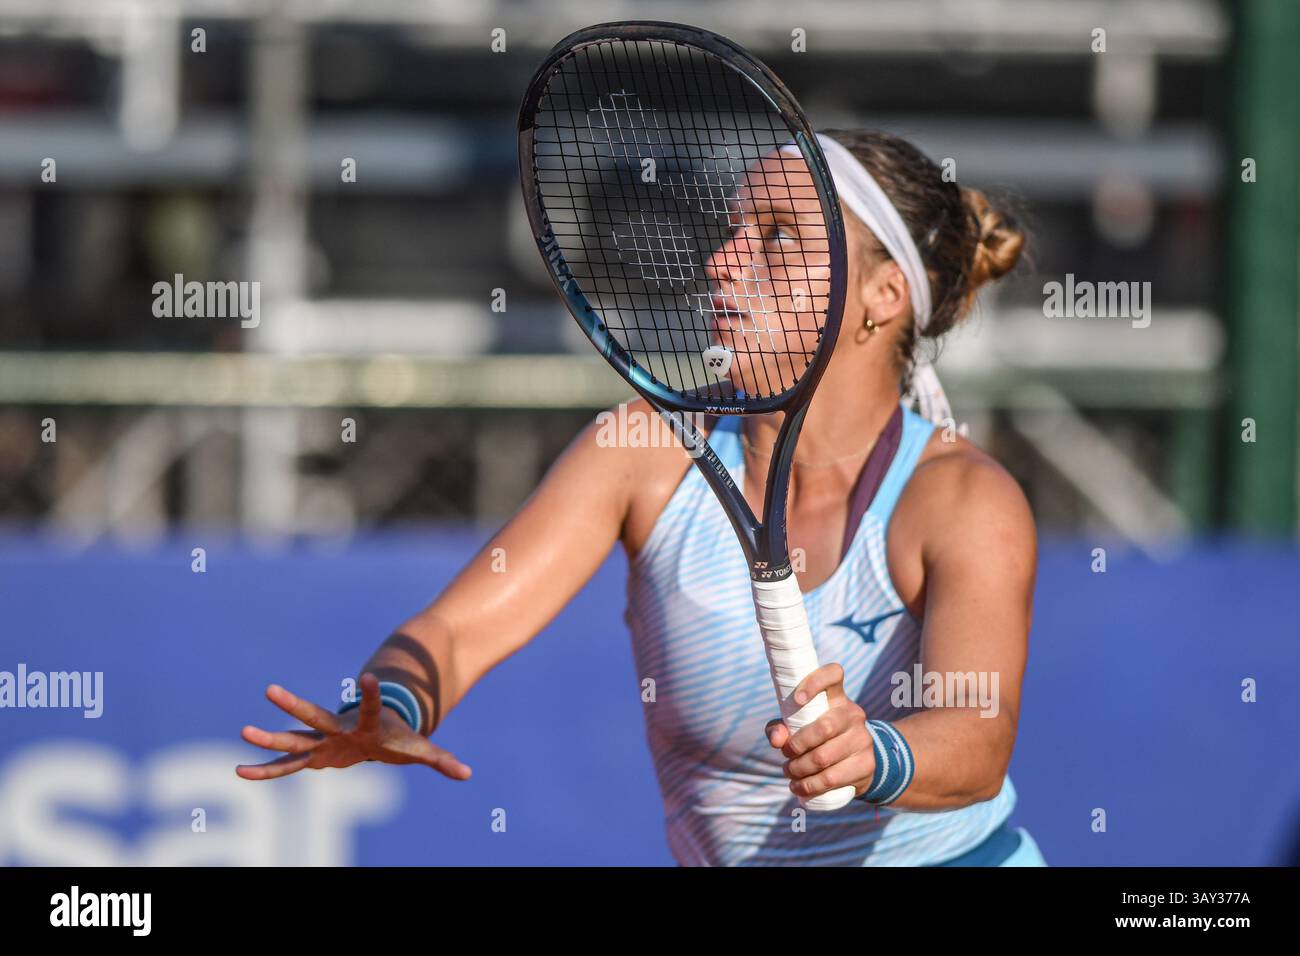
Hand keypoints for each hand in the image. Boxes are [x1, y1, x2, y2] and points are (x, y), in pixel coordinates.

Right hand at [236, 672, 471, 780]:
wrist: (376, 731)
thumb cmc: (398, 738)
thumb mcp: (420, 750)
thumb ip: (440, 760)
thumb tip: (467, 773)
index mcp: (368, 724)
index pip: (369, 706)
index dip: (370, 693)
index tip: (367, 676)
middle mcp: (339, 728)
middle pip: (315, 716)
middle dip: (294, 704)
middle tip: (269, 688)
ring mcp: (322, 741)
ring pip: (293, 739)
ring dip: (270, 737)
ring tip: (243, 731)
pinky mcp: (313, 757)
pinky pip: (286, 766)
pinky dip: (266, 771)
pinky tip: (241, 771)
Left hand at [765, 662, 874, 800]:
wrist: (857, 762)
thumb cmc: (820, 737)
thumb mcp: (800, 727)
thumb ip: (781, 728)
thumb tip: (777, 739)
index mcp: (837, 697)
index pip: (833, 674)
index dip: (815, 682)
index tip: (798, 699)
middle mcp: (853, 714)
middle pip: (824, 727)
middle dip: (797, 746)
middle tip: (787, 754)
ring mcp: (863, 739)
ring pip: (824, 757)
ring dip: (799, 770)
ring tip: (790, 773)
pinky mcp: (866, 765)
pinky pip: (831, 778)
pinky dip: (809, 786)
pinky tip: (799, 787)